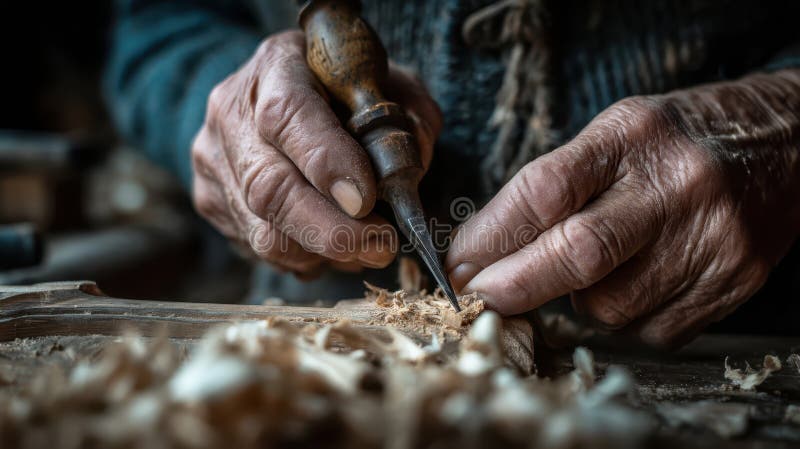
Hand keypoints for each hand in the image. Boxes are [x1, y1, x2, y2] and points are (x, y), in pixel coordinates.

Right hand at [192, 31, 441, 274]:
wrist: (272, 90)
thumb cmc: (339, 86)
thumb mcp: (383, 80)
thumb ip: (407, 114)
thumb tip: (408, 175)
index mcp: (275, 67)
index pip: (288, 115)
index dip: (326, 162)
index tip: (365, 200)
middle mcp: (231, 114)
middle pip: (269, 188)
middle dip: (332, 231)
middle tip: (381, 246)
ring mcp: (214, 162)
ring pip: (264, 232)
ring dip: (324, 253)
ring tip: (367, 249)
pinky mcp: (211, 201)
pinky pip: (259, 249)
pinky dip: (305, 257)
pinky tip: (334, 245)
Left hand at [446, 70, 799, 346]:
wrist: (783, 143)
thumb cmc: (676, 140)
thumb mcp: (613, 136)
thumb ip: (554, 187)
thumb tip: (484, 251)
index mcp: (631, 137)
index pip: (544, 191)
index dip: (491, 236)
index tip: (459, 265)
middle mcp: (675, 186)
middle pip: (577, 254)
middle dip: (515, 286)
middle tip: (481, 297)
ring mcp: (710, 238)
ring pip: (609, 307)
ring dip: (581, 300)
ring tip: (600, 266)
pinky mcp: (734, 281)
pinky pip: (652, 329)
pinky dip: (628, 318)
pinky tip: (641, 281)